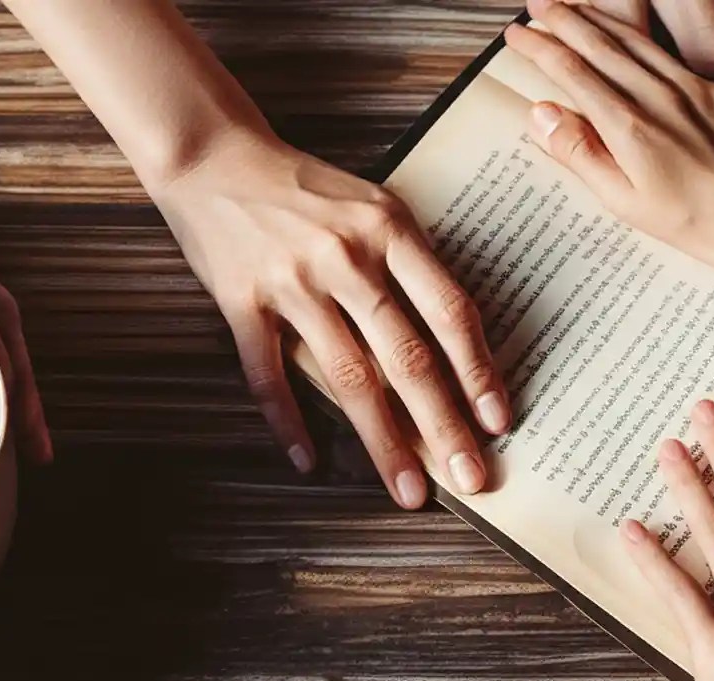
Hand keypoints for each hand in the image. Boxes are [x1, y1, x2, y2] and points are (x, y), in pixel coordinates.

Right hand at [152, 132, 510, 507]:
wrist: (214, 156)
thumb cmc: (302, 187)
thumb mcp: (371, 205)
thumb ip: (408, 262)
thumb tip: (453, 341)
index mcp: (389, 228)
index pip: (449, 311)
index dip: (478, 370)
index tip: (499, 421)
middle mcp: (347, 256)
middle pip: (407, 356)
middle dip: (443, 427)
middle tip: (470, 479)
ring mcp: (292, 280)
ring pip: (348, 376)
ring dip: (382, 442)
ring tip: (406, 491)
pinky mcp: (241, 299)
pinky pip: (268, 374)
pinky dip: (289, 422)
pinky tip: (308, 461)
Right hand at [506, 0, 713, 292]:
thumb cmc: (697, 224)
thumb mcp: (624, 201)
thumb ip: (580, 153)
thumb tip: (540, 114)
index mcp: (629, 127)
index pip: (572, 73)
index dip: (540, 48)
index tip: (517, 34)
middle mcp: (662, 97)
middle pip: (602, 45)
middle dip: (565, 20)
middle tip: (538, 4)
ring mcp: (701, 89)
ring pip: (641, 43)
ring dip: (603, 19)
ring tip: (577, 6)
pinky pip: (681, 59)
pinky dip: (650, 42)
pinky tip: (637, 39)